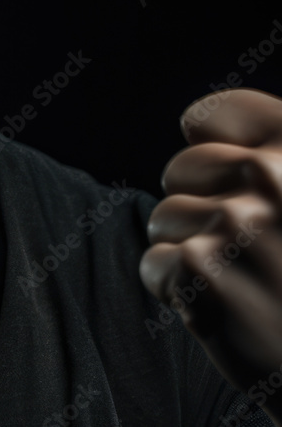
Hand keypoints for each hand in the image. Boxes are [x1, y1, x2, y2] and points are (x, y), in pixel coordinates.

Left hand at [140, 88, 281, 425]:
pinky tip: (228, 313)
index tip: (224, 179)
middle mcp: (268, 176)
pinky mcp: (202, 269)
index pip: (213, 113)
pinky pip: (156, 266)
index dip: (207, 146)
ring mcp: (235, 222)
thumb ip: (276, 165)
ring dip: (190, 256)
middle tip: (246, 254)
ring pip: (164, 220)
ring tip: (246, 287)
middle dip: (197, 210)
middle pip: (178, 170)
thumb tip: (206, 134)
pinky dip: (180, 295)